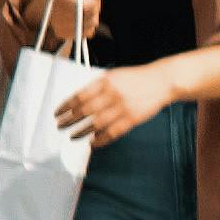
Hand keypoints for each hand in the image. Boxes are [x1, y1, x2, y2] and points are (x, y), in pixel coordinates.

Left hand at [56, 61, 170, 147]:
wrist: (162, 81)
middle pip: (84, 111)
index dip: (66, 106)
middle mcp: (112, 94)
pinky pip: (113, 132)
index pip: (79, 96)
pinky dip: (101, 139)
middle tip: (60, 126)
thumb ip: (97, 87)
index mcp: (105, 82)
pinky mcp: (132, 119)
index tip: (58, 113)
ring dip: (82, 132)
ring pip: (96, 124)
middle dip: (69, 120)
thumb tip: (79, 103)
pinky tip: (93, 143)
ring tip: (73, 136)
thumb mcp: (114, 76)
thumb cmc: (137, 78)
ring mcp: (122, 107)